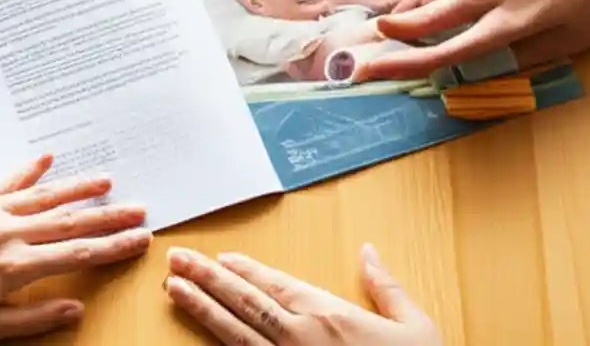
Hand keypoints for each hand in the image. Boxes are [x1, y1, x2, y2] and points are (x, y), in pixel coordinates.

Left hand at [0, 155, 151, 342]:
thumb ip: (33, 318)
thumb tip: (75, 309)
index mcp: (15, 267)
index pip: (77, 256)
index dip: (113, 248)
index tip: (140, 240)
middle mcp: (8, 233)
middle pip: (70, 222)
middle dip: (108, 216)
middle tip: (140, 208)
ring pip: (44, 198)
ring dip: (78, 188)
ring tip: (107, 179)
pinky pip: (7, 183)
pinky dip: (28, 170)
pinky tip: (46, 158)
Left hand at [165, 245, 439, 345]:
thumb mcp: (416, 327)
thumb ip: (387, 287)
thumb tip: (369, 252)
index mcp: (330, 315)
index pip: (277, 284)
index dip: (245, 270)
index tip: (219, 259)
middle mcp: (300, 337)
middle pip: (245, 301)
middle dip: (208, 279)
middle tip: (176, 260)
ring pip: (234, 333)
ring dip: (202, 308)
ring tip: (173, 289)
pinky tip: (197, 336)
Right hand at [358, 0, 589, 80]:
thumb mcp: (558, 49)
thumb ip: (511, 61)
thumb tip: (469, 75)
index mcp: (508, 23)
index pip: (447, 49)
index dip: (407, 62)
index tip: (375, 70)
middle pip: (424, 15)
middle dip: (388, 36)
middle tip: (356, 55)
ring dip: (396, 13)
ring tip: (372, 33)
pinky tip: (401, 6)